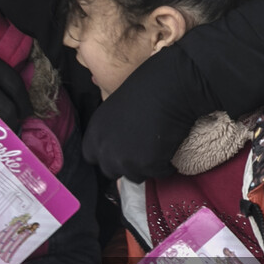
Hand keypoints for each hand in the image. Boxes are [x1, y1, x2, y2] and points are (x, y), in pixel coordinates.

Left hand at [82, 41, 215, 180]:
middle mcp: (105, 148)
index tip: (121, 150)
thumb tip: (118, 141)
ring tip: (158, 151)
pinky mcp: (148, 165)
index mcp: (95, 131)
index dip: (106, 155)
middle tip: (142, 153)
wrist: (172, 87)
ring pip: (135, 176)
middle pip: (111, 170)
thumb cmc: (147, 87)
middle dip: (125, 165)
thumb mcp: (116, 107)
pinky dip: (166, 166)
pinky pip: (158, 173)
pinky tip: (171, 151)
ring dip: (145, 167)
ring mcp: (126, 159)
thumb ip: (111, 129)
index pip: (91, 156)